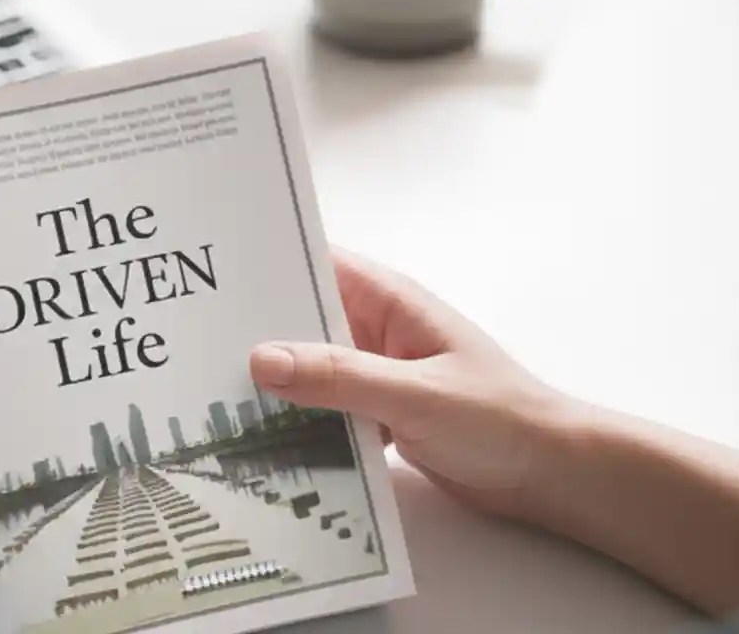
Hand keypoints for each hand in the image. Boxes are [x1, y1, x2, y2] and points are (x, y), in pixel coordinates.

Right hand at [250, 251, 738, 613]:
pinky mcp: (375, 415)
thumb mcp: (413, 395)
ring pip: (306, 370)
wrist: (550, 475)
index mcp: (389, 301)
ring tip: (205, 394)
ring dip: (271, 384)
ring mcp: (373, 374)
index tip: (208, 273)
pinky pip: (322, 410)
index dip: (265, 263)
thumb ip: (338, 377)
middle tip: (188, 344)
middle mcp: (375, 331)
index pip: (316, 265)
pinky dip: (295, 422)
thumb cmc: (498, 418)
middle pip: (300, 320)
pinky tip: (255, 439)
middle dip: (252, 331)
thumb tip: (260, 359)